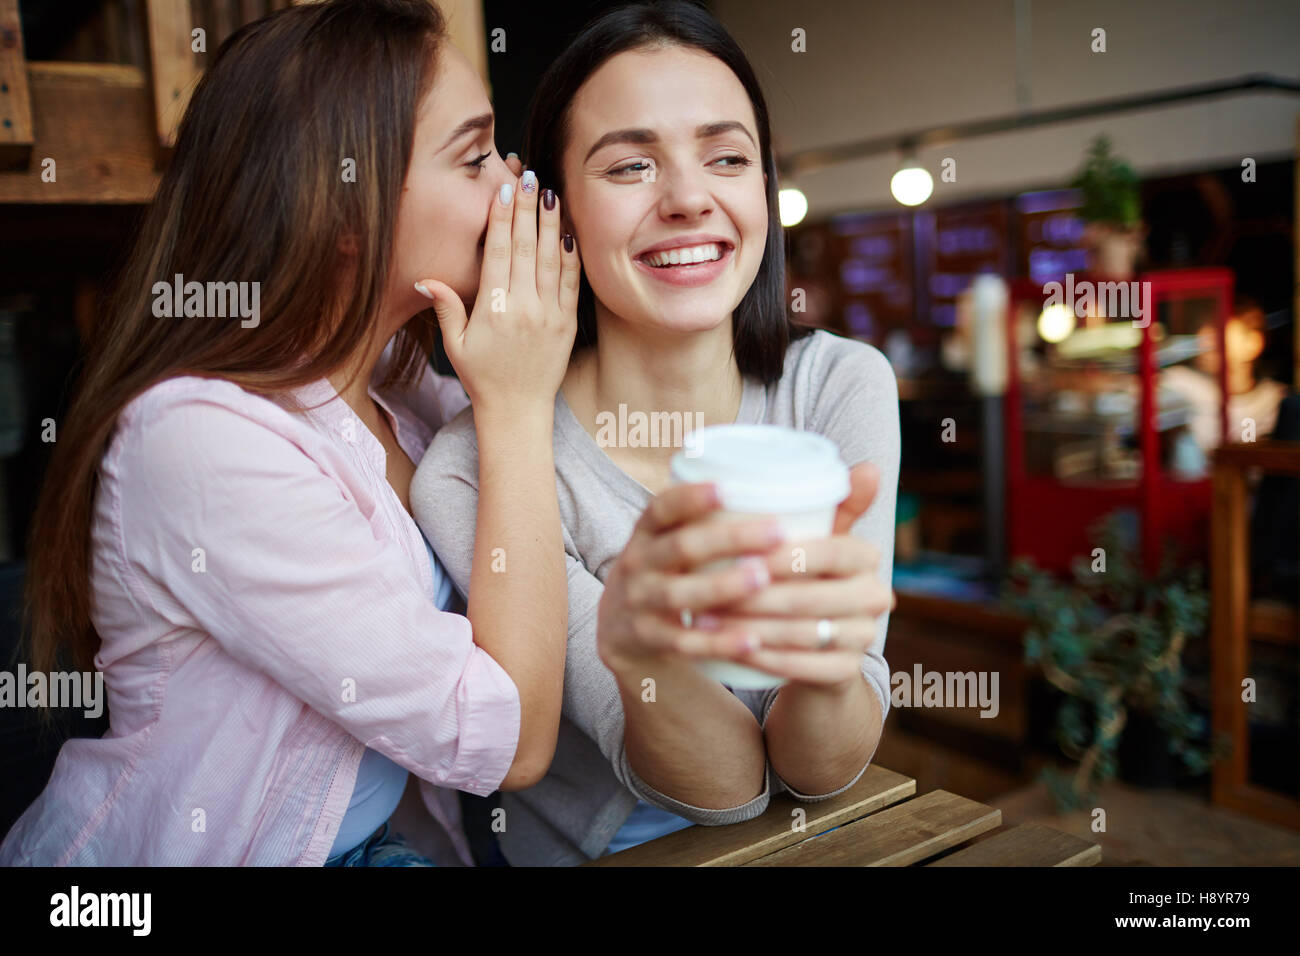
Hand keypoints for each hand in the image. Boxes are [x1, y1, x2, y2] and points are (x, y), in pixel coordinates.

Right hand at [416, 172, 578, 415]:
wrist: (518, 411)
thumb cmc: (483, 377)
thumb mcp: (456, 345)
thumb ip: (446, 308)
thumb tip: (425, 278)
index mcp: (493, 309)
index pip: (498, 252)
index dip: (502, 218)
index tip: (504, 190)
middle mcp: (524, 307)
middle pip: (526, 247)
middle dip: (527, 208)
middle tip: (529, 176)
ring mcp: (549, 314)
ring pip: (551, 259)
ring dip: (550, 223)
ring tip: (550, 193)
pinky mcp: (567, 323)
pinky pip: (570, 282)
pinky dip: (571, 255)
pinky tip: (568, 231)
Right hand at [596, 482, 790, 675]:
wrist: (618, 630)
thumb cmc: (661, 574)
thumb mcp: (663, 544)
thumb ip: (697, 523)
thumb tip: (769, 490)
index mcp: (644, 534)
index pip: (661, 509)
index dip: (689, 498)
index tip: (724, 489)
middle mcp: (637, 564)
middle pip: (680, 547)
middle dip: (729, 538)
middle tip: (777, 531)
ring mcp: (639, 603)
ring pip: (679, 594)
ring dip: (722, 585)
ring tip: (762, 578)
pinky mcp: (647, 640)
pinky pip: (684, 643)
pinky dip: (716, 642)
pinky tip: (751, 640)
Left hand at [690, 462, 895, 687]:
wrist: (823, 644)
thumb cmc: (806, 576)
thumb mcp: (814, 537)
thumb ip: (828, 502)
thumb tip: (867, 465)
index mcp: (867, 557)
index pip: (834, 549)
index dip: (788, 553)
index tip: (742, 555)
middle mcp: (875, 598)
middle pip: (810, 595)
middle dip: (754, 595)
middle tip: (706, 592)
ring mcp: (863, 639)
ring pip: (801, 633)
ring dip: (748, 628)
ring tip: (703, 620)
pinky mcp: (845, 674)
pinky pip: (801, 668)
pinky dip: (762, 660)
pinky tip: (729, 651)